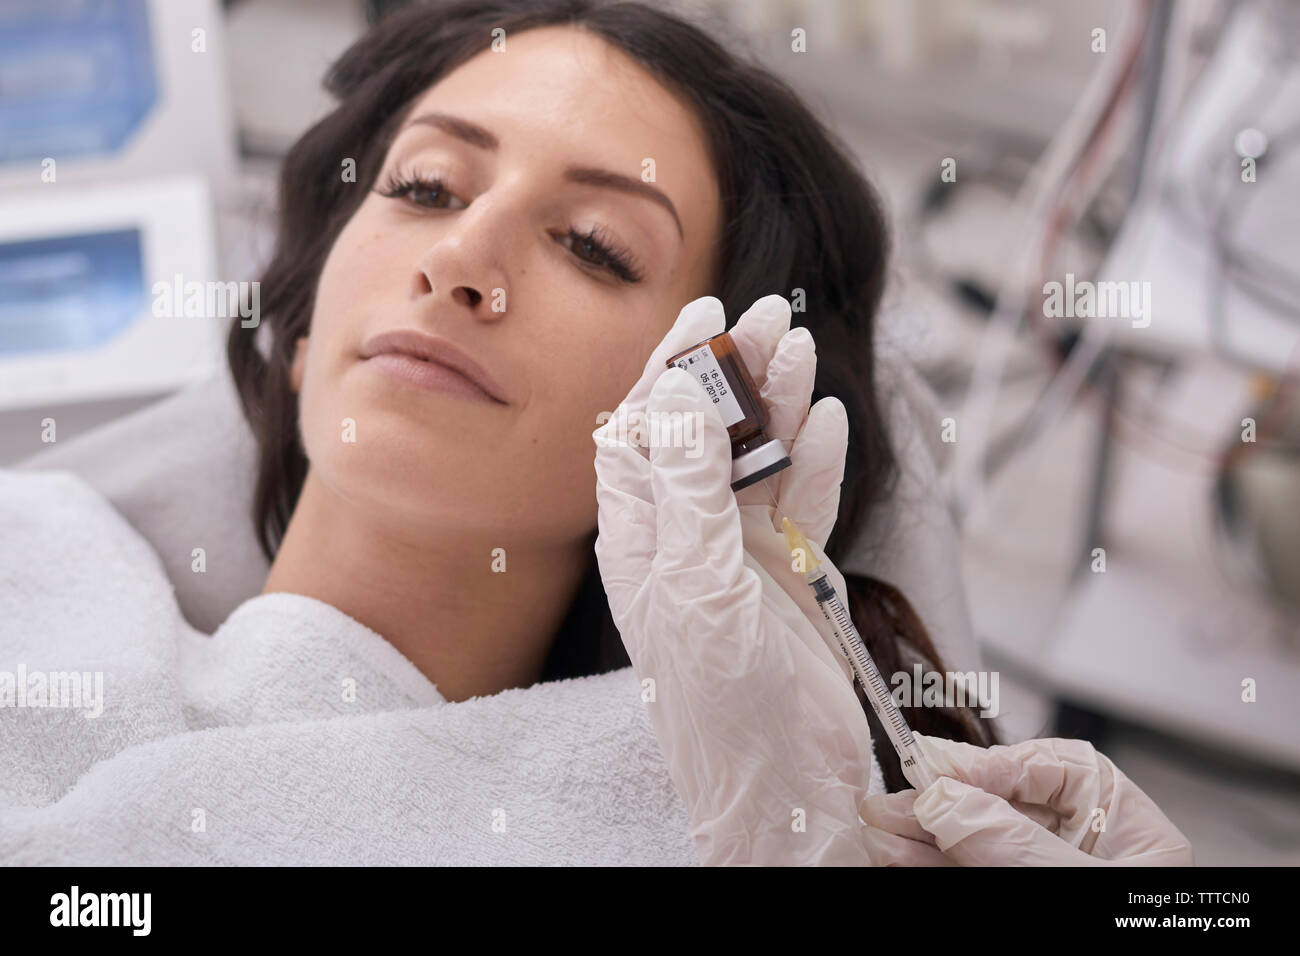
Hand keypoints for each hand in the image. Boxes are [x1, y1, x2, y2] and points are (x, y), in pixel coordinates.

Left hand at [593, 294, 871, 865]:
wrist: (790, 785)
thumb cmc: (723, 704)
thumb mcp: (696, 588)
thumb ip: (688, 491)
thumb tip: (671, 396)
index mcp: (642, 539)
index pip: (643, 432)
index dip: (668, 369)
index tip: (703, 312)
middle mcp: (686, 537)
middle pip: (706, 433)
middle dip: (733, 372)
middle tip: (770, 313)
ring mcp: (740, 554)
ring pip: (759, 458)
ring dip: (779, 404)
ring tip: (801, 347)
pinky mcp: (790, 574)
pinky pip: (803, 500)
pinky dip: (816, 459)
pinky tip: (828, 419)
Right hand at [859, 733, 1194, 865]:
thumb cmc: (1128, 933)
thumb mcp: (1074, 881)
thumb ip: (1015, 843)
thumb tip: (947, 802)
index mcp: (1130, 830)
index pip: (1058, 766)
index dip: (996, 762)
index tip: (943, 771)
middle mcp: (1085, 846)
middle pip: (1003, 800)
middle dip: (943, 799)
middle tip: (896, 796)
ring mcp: (1041, 869)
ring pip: (973, 834)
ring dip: (922, 828)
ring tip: (881, 823)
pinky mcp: (1005, 889)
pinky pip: (962, 865)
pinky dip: (925, 859)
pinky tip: (895, 849)